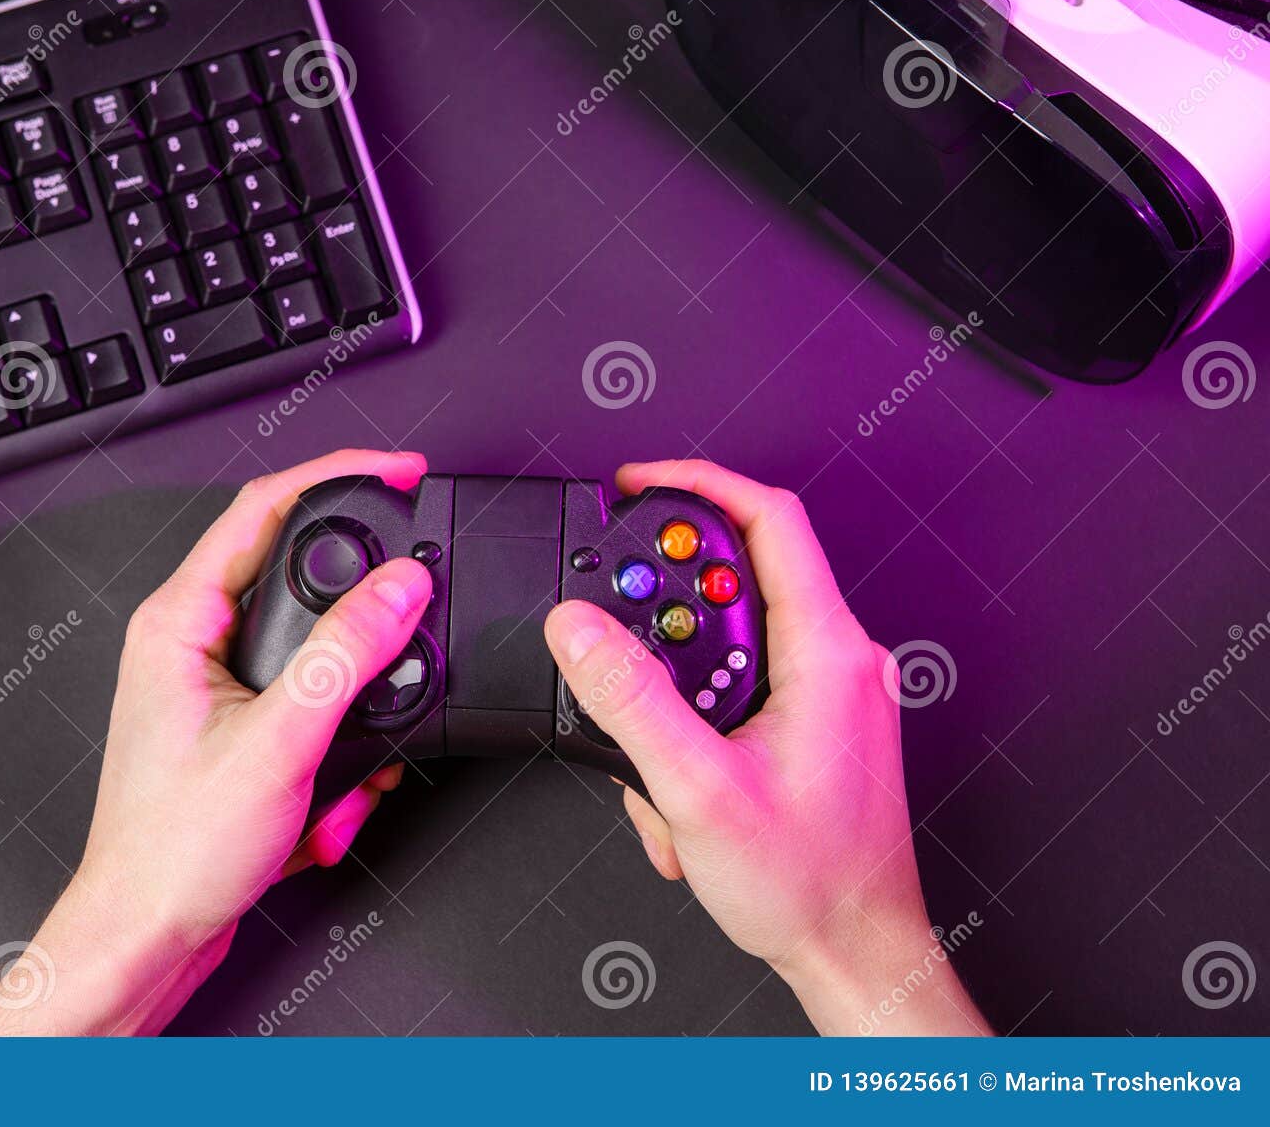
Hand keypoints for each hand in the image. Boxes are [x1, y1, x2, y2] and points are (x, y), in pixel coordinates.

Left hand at [0, 450, 434, 1035]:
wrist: (146, 937)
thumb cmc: (173, 851)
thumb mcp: (280, 743)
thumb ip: (347, 655)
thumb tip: (400, 587)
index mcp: (177, 621)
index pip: (263, 508)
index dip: (339, 475)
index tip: (401, 470)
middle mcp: (187, 643)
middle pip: (294, 574)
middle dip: (361, 612)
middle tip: (412, 606)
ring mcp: (211, 689)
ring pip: (311, 653)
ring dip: (354, 700)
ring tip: (355, 762)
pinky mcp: (236, 732)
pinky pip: (309, 710)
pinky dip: (338, 749)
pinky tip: (335, 800)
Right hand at [543, 461, 989, 1035]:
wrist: (855, 952)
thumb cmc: (810, 884)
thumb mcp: (698, 789)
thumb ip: (630, 700)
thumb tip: (578, 627)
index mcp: (827, 653)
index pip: (768, 518)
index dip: (696, 483)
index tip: (636, 486)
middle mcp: (839, 661)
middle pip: (736, 580)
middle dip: (663, 624)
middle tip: (617, 649)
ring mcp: (832, 694)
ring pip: (730, 644)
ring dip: (674, 694)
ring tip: (657, 768)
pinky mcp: (818, 724)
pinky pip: (743, 687)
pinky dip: (697, 723)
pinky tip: (681, 789)